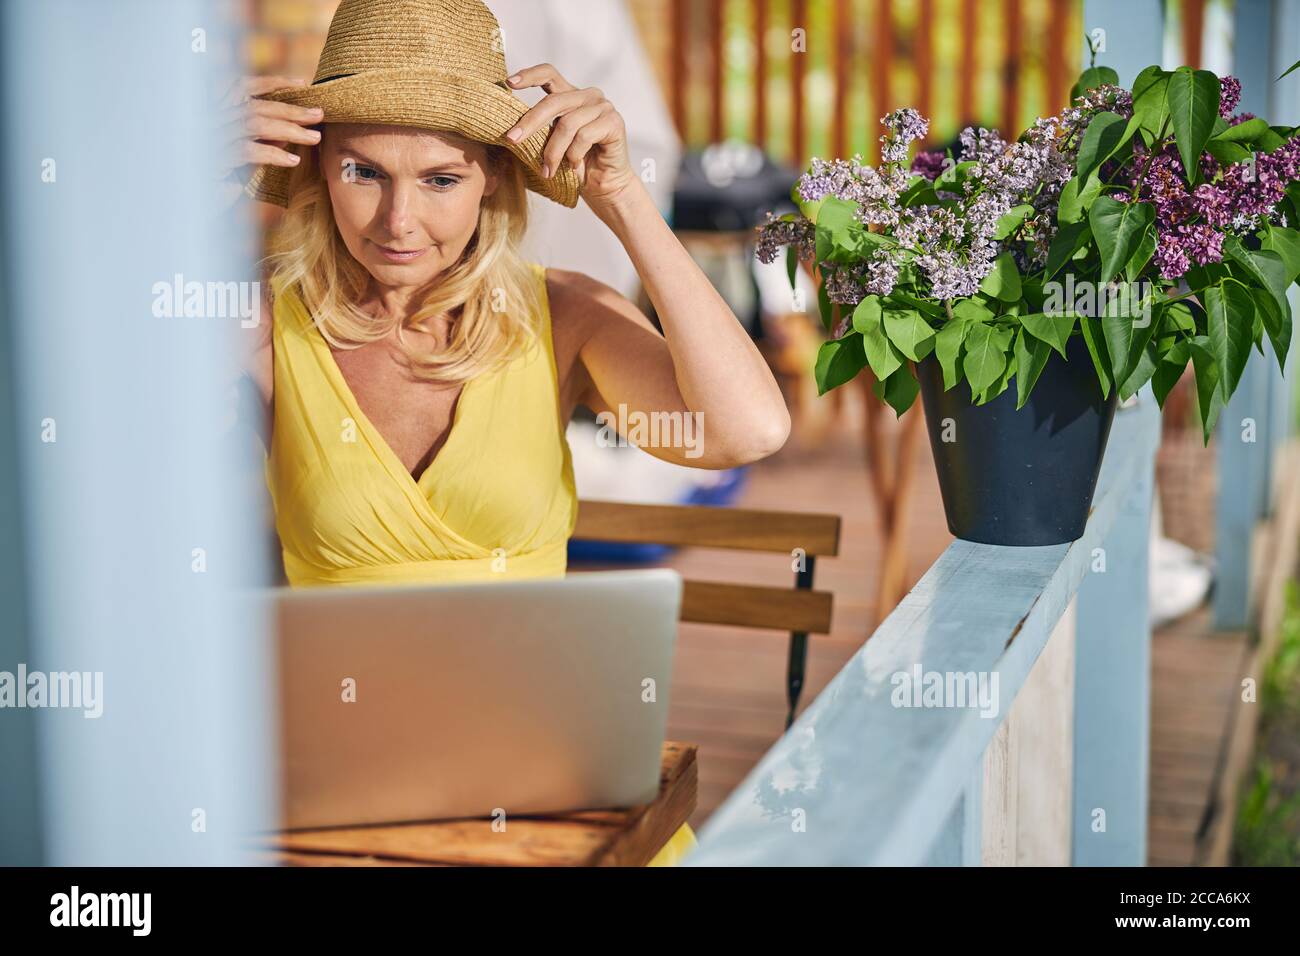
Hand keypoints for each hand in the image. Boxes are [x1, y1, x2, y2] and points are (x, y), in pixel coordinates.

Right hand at [215, 75, 323, 200]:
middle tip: (318, 114)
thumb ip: (259, 140)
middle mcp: (212, 120)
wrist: (194, 204)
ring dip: (289, 130)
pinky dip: (273, 155)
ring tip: (314, 138)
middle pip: (255, 105)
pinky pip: (248, 151)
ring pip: (254, 124)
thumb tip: (288, 133)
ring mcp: (212, 138)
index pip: (243, 87)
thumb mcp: (242, 157)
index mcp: (217, 113)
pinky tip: (293, 162)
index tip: (301, 84)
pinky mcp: (215, 159)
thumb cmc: (219, 181)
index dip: (272, 82)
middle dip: (290, 109)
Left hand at [503, 64, 637, 211]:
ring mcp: (603, 106)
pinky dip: (574, 155)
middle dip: (529, 122)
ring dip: (553, 152)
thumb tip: (510, 128)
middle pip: (553, 102)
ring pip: (567, 124)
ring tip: (548, 170)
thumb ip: (539, 129)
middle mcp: (588, 96)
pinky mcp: (614, 122)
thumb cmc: (575, 165)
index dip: (529, 76)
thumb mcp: (552, 143)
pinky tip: (574, 166)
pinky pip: (584, 136)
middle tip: (512, 139)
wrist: (604, 186)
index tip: (508, 83)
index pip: (549, 74)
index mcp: (570, 95)